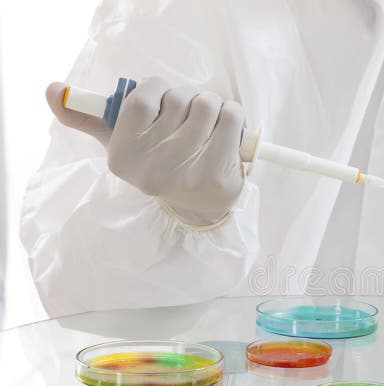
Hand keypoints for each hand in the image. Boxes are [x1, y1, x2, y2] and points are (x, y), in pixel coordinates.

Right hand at [46, 77, 244, 225]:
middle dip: (189, 98)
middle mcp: (152, 169)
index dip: (156, 87)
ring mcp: (187, 174)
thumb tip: (52, 90)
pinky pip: (232, 118)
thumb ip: (88, 117)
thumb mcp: (123, 142)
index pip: (139, 99)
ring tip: (209, 122)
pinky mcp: (220, 176)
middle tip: (190, 116)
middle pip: (179, 99)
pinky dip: (233, 114)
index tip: (163, 95)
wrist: (202, 204)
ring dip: (213, 104)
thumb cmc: (161, 161)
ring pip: (207, 104)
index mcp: (123, 157)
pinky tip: (227, 130)